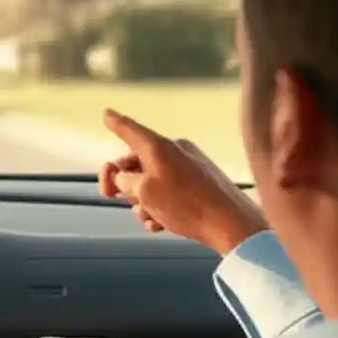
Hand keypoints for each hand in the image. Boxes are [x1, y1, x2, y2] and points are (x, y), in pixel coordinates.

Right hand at [98, 108, 266, 254]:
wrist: (231, 224)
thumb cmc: (187, 205)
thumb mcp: (144, 192)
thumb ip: (124, 180)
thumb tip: (122, 178)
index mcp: (159, 146)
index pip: (130, 130)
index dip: (115, 123)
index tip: (106, 113)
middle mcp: (174, 151)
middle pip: (136, 162)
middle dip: (124, 184)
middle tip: (113, 197)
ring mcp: (188, 166)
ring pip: (151, 182)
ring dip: (144, 202)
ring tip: (152, 218)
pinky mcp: (200, 183)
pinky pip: (169, 191)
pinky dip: (160, 206)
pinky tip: (162, 224)